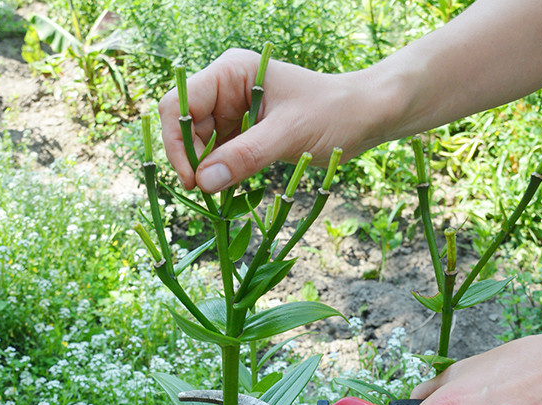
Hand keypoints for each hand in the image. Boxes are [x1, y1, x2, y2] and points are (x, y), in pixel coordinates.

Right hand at [158, 49, 380, 192]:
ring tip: (223, 194)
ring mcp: (234, 110)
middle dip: (192, 160)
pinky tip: (232, 190)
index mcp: (232, 72)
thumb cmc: (333, 113)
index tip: (192, 178)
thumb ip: (246, 155)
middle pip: (185, 126)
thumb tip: (203, 181)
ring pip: (199, 145)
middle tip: (208, 193)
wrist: (365, 116)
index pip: (180, 104)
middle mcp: (226, 88)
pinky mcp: (244, 132)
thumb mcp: (289, 134)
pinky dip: (221, 174)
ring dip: (207, 170)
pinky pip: (219, 155)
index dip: (177, 141)